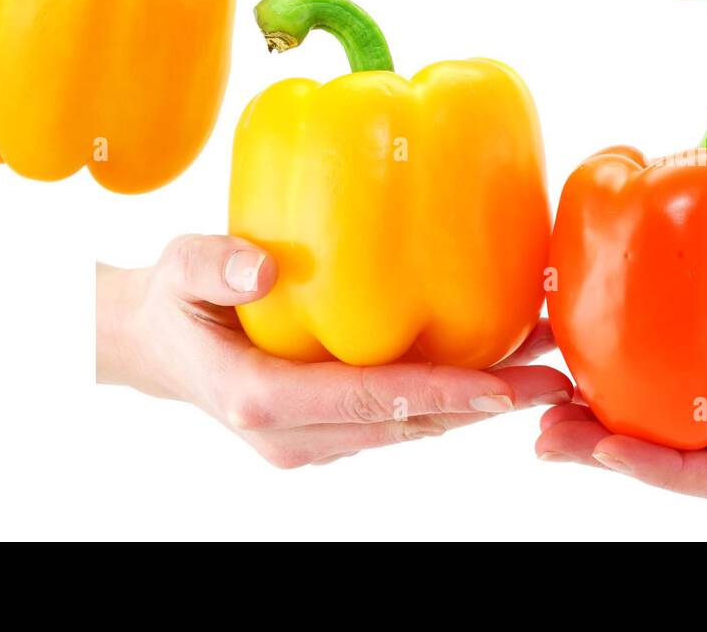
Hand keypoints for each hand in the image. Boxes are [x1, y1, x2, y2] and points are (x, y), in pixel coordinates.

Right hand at [97, 235, 570, 467]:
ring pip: (409, 428)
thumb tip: (263, 268)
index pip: (369, 401)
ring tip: (540, 368)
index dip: (441, 393)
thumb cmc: (173, 299)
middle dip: (483, 404)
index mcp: (263, 400)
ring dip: (474, 403)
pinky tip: (487, 364)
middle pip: (407, 424)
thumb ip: (216, 265)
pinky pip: (395, 419)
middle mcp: (294, 435)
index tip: (504, 385)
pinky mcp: (325, 431)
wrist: (151, 344)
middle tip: (555, 377)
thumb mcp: (180, 268)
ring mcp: (312, 441)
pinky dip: (444, 398)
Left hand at [536, 255, 706, 506]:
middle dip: (619, 463)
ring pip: (683, 457)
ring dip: (612, 443)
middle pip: (696, 479)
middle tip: (549, 437)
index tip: (608, 447)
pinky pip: (687, 427)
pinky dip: (637, 412)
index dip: (670, 472)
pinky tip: (586, 386)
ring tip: (547, 420)